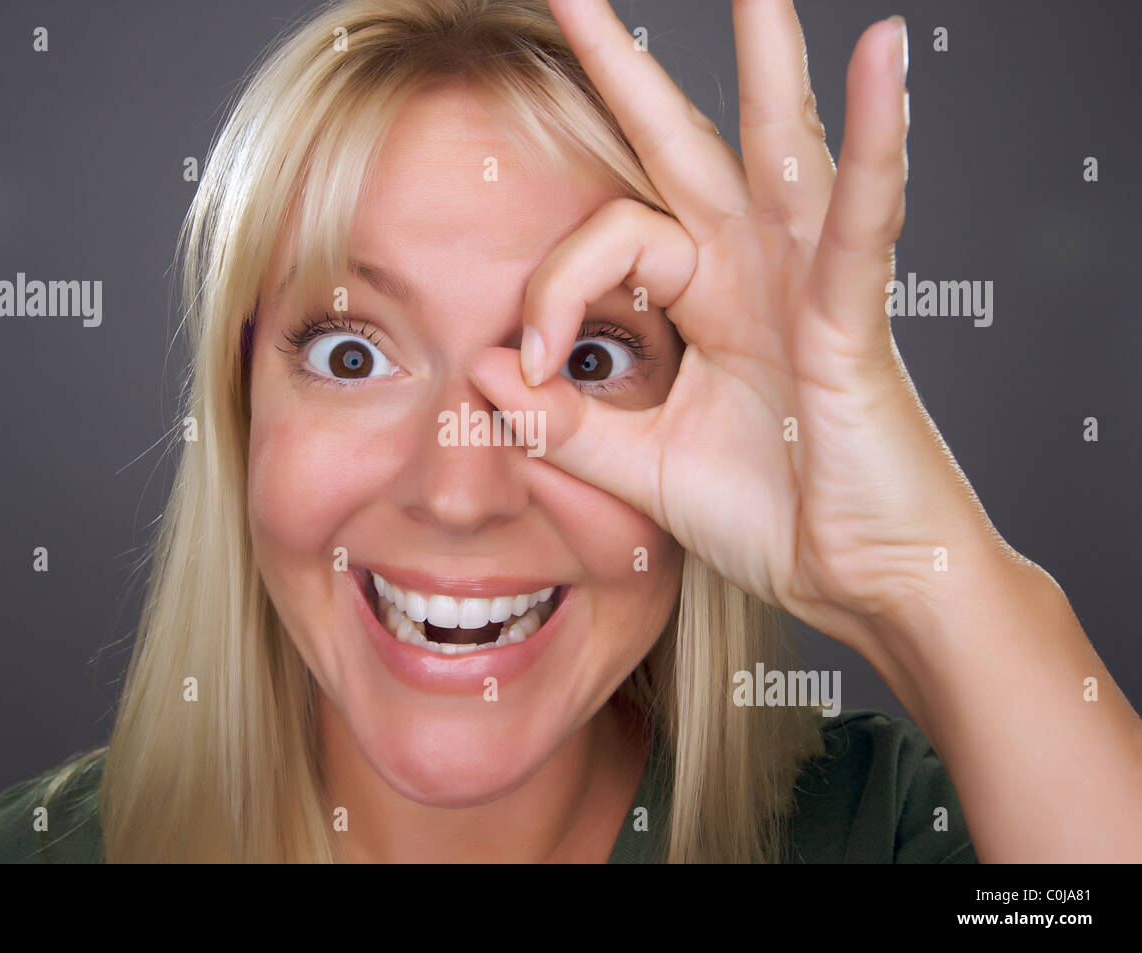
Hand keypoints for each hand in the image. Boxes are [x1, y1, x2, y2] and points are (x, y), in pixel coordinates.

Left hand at [468, 0, 1000, 659]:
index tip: (524, 361)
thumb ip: (563, 423)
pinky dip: (875, 146)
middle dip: (631, 68)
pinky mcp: (851, 324)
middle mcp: (757, 276)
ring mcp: (809, 289)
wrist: (865, 585)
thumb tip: (483, 369)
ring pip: (782, 149)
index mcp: (711, 303)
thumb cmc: (777, 518)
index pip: (612, 242)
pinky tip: (882, 62)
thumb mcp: (643, 469)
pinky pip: (860, 224)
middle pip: (688, 147)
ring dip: (769, 59)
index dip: (554, 287)